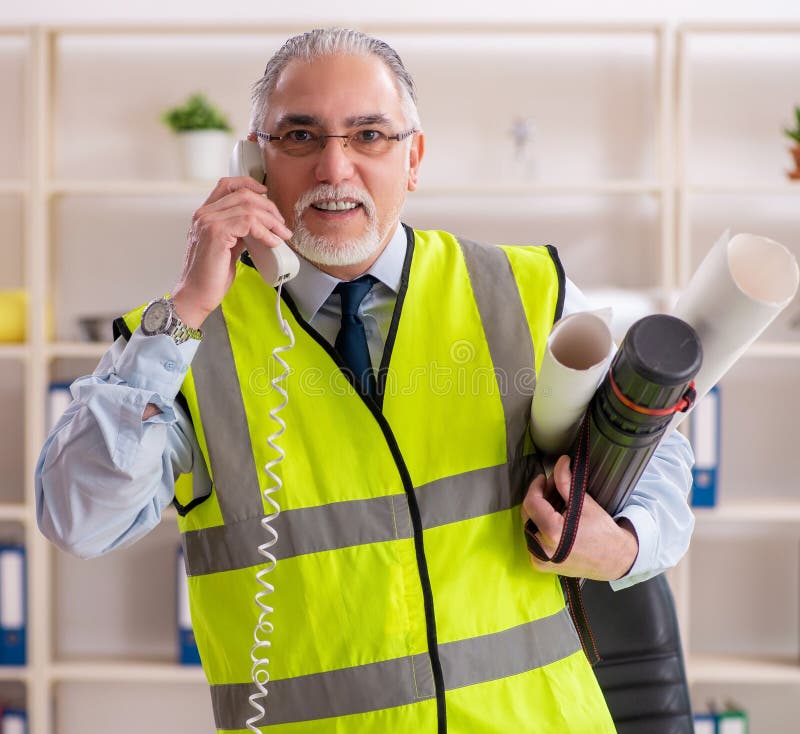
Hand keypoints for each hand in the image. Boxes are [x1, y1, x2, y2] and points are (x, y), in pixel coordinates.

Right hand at [170, 176, 293, 327]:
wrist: (196, 294)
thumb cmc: (210, 276)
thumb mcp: (227, 247)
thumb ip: (238, 233)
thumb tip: (260, 227)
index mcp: (205, 214)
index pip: (227, 185)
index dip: (249, 184)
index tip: (265, 193)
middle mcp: (204, 214)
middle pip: (242, 195)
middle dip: (268, 207)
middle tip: (281, 223)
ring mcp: (208, 222)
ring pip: (248, 207)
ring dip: (271, 220)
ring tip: (282, 234)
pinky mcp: (216, 233)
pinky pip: (248, 222)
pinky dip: (265, 231)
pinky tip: (273, 241)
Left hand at [521, 455, 638, 580]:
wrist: (614, 560)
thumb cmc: (602, 533)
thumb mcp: (584, 503)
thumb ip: (565, 481)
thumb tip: (560, 461)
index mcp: (552, 532)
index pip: (531, 502)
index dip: (536, 487)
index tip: (543, 479)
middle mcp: (542, 549)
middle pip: (528, 513)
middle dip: (539, 498)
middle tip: (552, 488)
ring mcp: (540, 559)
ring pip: (529, 526)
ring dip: (539, 512)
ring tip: (556, 504)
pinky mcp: (541, 565)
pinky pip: (532, 540)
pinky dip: (540, 528)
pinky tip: (553, 521)